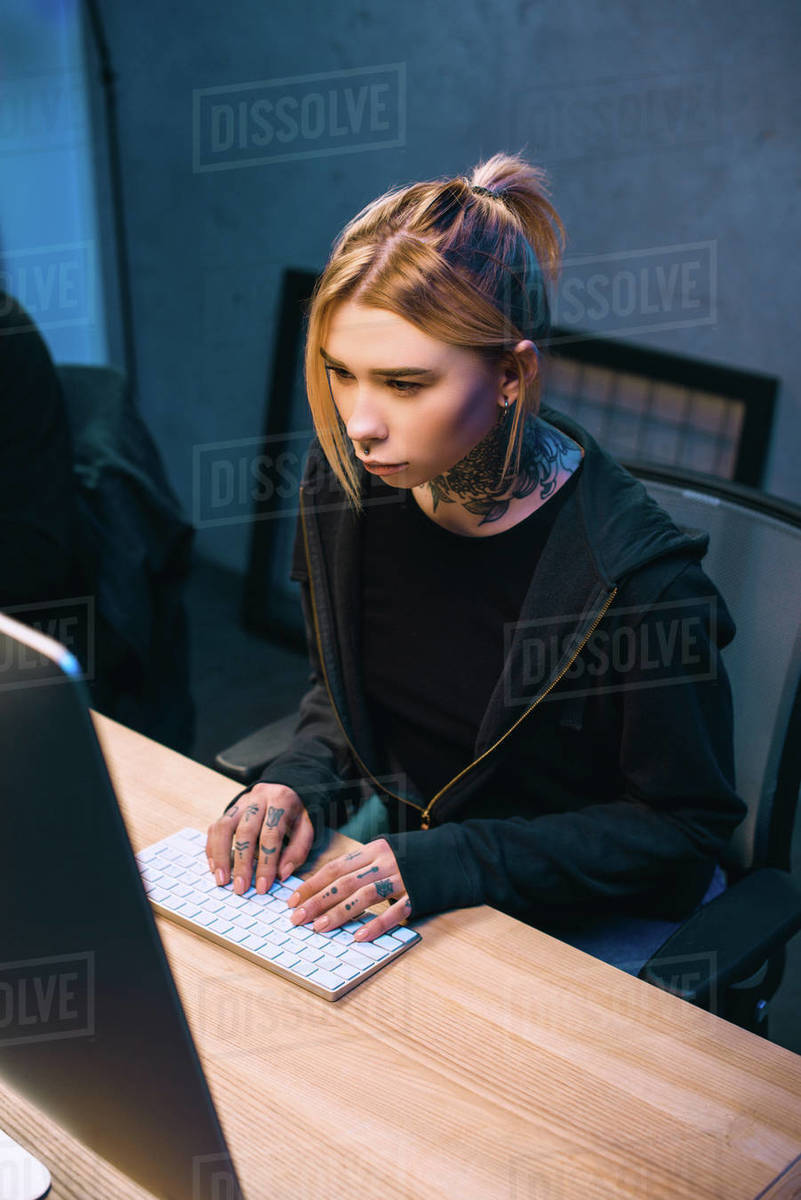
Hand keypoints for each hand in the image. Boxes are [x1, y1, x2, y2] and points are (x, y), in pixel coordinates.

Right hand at [205, 783, 312, 894]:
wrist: (284, 786)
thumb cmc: (296, 813)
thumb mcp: (307, 827)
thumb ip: (298, 850)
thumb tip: (282, 874)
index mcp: (281, 802)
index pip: (271, 835)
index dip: (266, 863)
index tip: (262, 887)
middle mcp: (258, 799)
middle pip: (245, 831)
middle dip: (242, 863)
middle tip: (240, 888)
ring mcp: (240, 803)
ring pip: (224, 827)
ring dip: (220, 856)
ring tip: (221, 880)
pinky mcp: (229, 809)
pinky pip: (216, 827)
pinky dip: (213, 848)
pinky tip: (215, 867)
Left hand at [286, 837, 411, 942]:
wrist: (458, 854)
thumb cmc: (416, 857)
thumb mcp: (387, 853)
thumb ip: (362, 866)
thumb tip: (328, 888)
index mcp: (374, 849)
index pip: (335, 867)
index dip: (312, 884)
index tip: (292, 901)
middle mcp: (385, 862)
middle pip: (344, 882)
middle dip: (316, 901)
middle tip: (297, 919)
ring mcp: (402, 878)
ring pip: (364, 896)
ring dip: (339, 913)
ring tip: (319, 928)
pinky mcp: (419, 894)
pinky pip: (395, 911)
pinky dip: (376, 925)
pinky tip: (359, 937)